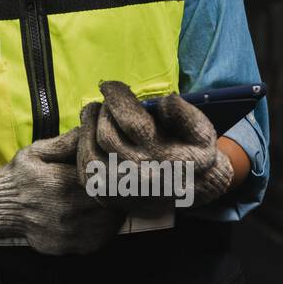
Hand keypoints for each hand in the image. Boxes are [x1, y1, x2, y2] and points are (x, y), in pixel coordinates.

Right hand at [0, 126, 124, 255]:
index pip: (104, 181)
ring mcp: (66, 232)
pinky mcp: (65, 247)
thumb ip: (67, 142)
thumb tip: (91, 129)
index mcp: (61, 182)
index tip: (120, 173)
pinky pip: (96, 242)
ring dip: (114, 215)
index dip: (116, 177)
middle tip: (121, 188)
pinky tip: (100, 220)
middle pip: (109, 204)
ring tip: (112, 204)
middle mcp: (65, 209)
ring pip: (107, 225)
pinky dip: (104, 232)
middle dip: (117, 196)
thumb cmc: (21, 175)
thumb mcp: (38, 151)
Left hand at [77, 80, 233, 210]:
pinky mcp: (110, 198)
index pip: (130, 120)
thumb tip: (164, 101)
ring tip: (92, 113)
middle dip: (102, 112)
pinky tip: (87, 136)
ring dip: (87, 129)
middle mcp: (140, 174)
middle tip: (103, 101)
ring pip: (90, 156)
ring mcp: (122, 189)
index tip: (110, 85)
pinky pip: (86, 174)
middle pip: (106, 136)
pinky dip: (82, 151)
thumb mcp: (201, 131)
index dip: (116, 97)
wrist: (196, 190)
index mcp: (162, 155)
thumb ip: (183, 114)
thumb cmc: (195, 153)